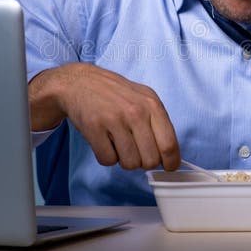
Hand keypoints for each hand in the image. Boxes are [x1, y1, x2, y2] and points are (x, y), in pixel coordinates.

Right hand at [29, 63, 180, 171]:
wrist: (80, 82)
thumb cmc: (115, 93)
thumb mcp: (144, 98)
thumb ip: (158, 123)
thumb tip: (169, 155)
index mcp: (151, 104)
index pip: (169, 144)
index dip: (170, 162)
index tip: (168, 167)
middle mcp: (135, 112)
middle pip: (150, 160)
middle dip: (143, 161)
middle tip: (135, 150)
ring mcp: (114, 119)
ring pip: (130, 163)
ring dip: (124, 160)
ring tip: (118, 144)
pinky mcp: (94, 128)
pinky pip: (108, 160)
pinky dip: (106, 157)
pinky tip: (104, 142)